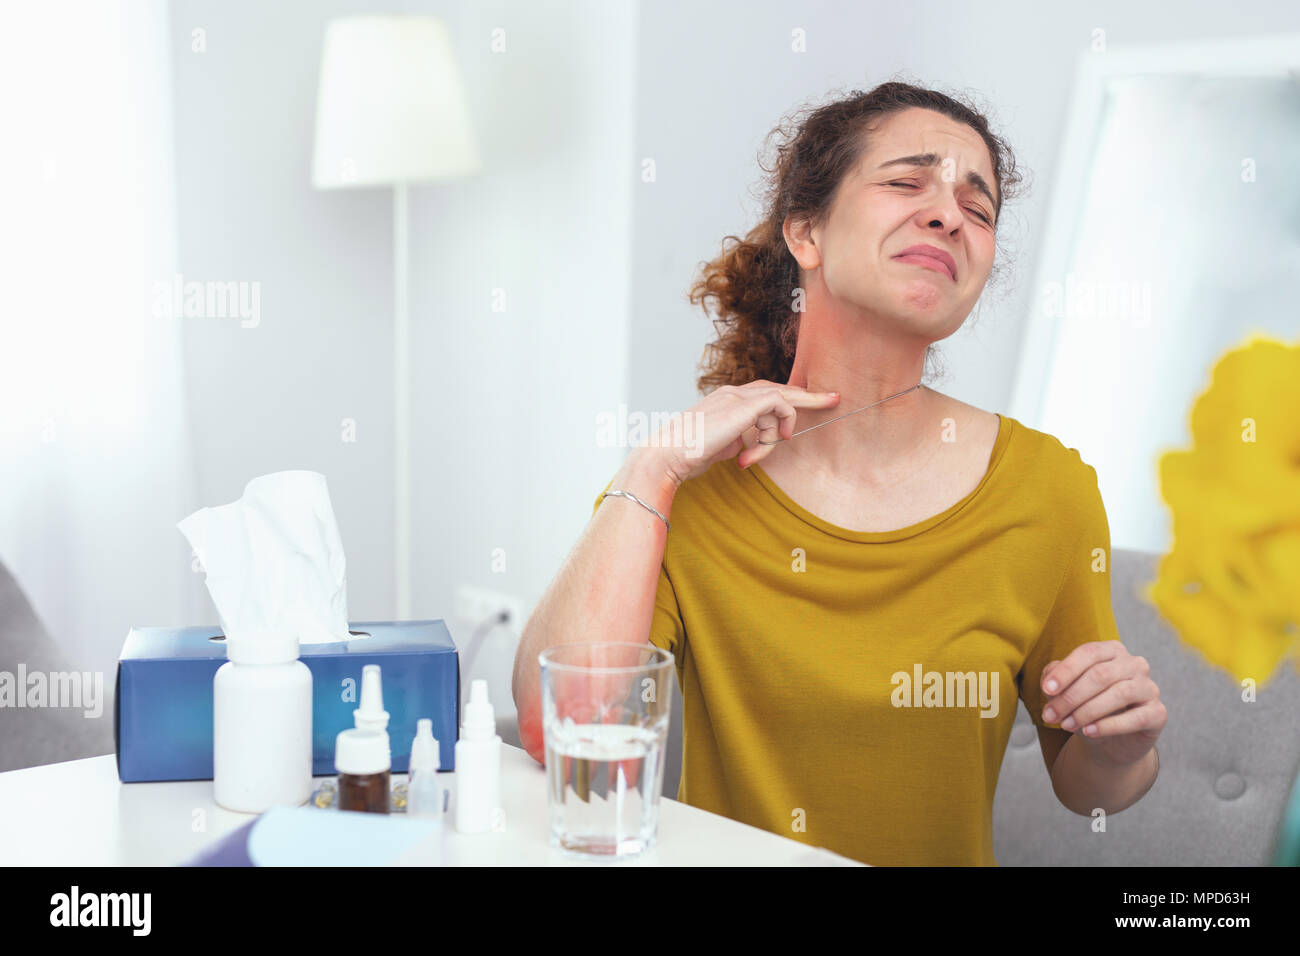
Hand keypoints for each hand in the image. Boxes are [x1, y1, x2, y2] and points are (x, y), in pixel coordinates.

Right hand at [655, 380, 840, 484]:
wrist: (668, 454)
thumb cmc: (687, 456)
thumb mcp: (717, 447)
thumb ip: (734, 441)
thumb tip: (745, 446)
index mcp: (724, 401)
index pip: (761, 394)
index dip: (784, 401)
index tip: (803, 410)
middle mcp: (731, 393)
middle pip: (777, 388)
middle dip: (807, 396)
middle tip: (832, 399)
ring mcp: (736, 396)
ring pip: (780, 400)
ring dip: (779, 430)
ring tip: (762, 454)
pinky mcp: (743, 404)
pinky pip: (779, 404)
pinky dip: (782, 423)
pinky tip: (775, 440)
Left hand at [1040, 641, 1165, 765]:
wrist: (1111, 741)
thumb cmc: (1086, 706)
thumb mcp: (1066, 690)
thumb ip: (1056, 678)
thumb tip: (1050, 682)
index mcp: (1112, 651)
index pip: (1089, 653)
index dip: (1066, 671)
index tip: (1047, 689)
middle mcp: (1135, 664)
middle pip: (1101, 675)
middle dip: (1071, 696)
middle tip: (1050, 715)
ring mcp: (1150, 688)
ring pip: (1119, 694)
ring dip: (1087, 711)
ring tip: (1067, 725)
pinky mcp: (1158, 713)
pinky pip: (1136, 718)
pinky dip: (1109, 725)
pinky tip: (1089, 732)